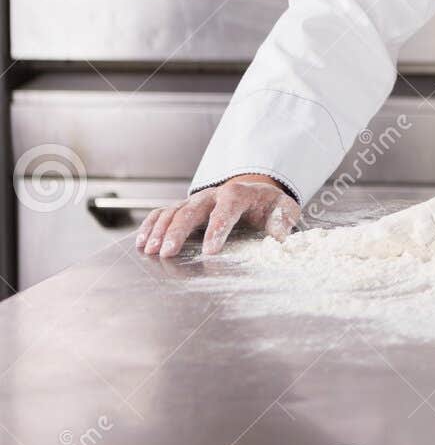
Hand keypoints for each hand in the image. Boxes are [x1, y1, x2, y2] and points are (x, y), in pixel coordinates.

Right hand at [135, 175, 300, 258]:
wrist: (254, 192)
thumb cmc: (268, 205)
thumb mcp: (283, 209)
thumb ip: (283, 220)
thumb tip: (280, 237)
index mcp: (239, 195)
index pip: (226, 210)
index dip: (217, 229)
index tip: (210, 251)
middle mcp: (213, 195)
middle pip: (192, 210)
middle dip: (178, 232)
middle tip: (168, 252)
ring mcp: (195, 201)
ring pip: (173, 212)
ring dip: (159, 230)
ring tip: (150, 251)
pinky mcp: (184, 207)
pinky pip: (162, 213)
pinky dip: (150, 226)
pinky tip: (142, 242)